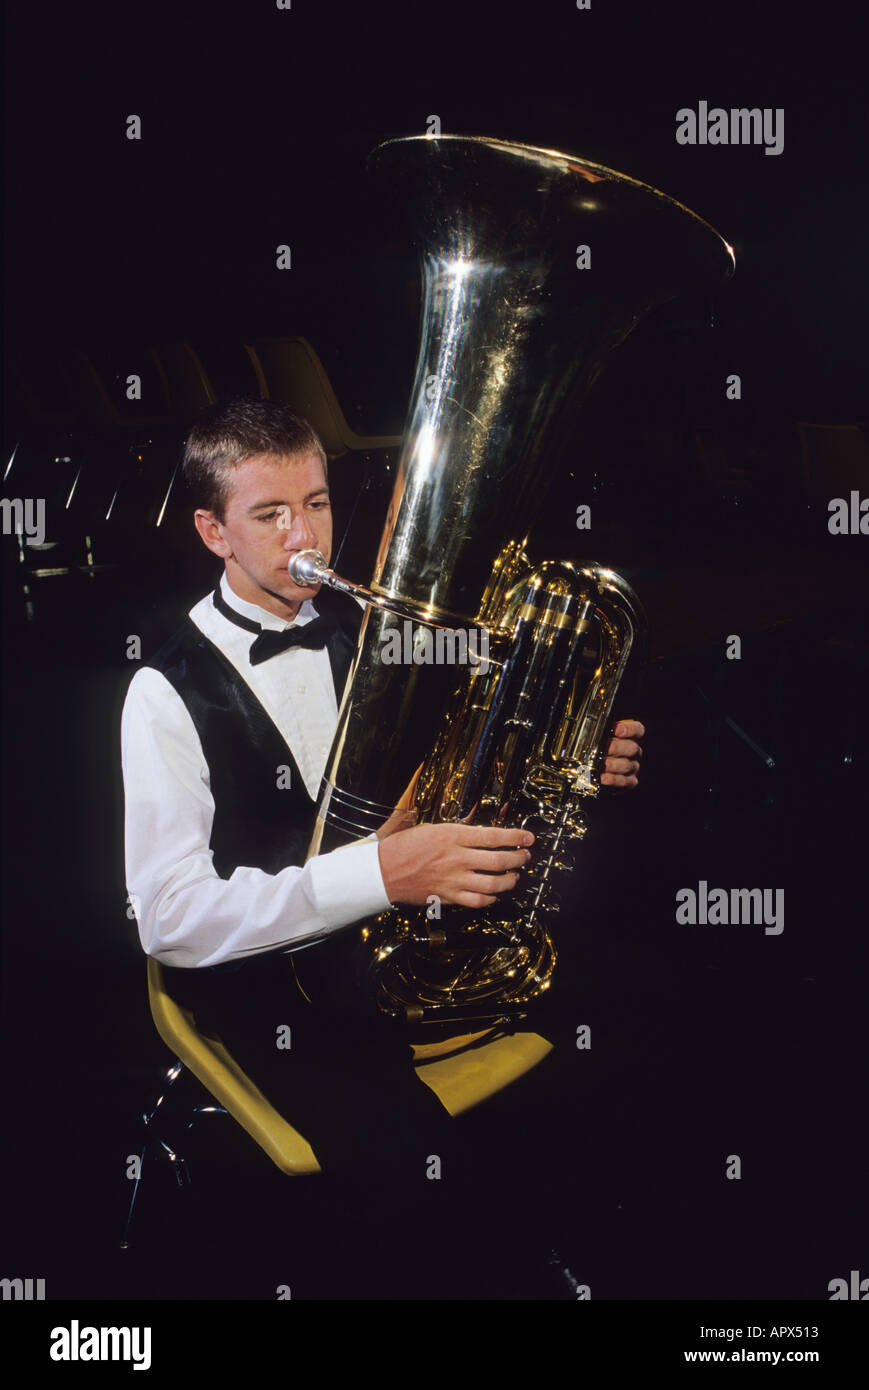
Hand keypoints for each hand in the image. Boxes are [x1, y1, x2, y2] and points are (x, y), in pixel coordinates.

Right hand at [377, 823, 533, 910]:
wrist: (382, 870)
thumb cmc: (403, 847)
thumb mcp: (432, 828)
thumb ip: (458, 831)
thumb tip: (482, 833)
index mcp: (452, 836)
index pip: (493, 836)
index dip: (516, 836)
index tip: (528, 837)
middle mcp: (456, 858)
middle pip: (498, 860)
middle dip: (518, 859)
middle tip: (525, 856)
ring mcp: (453, 880)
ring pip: (492, 884)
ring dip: (509, 880)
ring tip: (514, 876)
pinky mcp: (448, 896)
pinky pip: (477, 902)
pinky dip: (491, 899)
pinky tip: (494, 894)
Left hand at [601, 719, 644, 788]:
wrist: (595, 772)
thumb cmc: (596, 750)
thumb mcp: (597, 738)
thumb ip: (599, 732)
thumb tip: (590, 727)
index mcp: (629, 737)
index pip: (637, 730)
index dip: (630, 729)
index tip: (617, 730)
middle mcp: (633, 751)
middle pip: (632, 748)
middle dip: (616, 748)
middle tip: (603, 749)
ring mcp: (632, 767)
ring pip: (627, 765)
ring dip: (612, 765)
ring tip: (600, 766)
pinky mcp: (629, 782)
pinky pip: (624, 781)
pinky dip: (613, 780)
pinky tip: (603, 778)